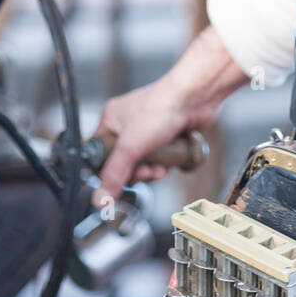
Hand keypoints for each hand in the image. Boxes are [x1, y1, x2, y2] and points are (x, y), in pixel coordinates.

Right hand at [92, 26, 246, 197]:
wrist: (196, 97)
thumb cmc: (161, 108)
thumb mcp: (131, 146)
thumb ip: (115, 174)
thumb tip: (100, 199)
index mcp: (111, 120)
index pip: (99, 154)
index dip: (108, 170)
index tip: (119, 178)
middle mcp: (128, 125)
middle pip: (123, 163)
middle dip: (137, 172)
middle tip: (146, 171)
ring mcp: (148, 130)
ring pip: (143, 163)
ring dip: (153, 169)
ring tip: (161, 166)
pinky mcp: (166, 136)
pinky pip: (160, 158)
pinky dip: (166, 163)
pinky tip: (172, 161)